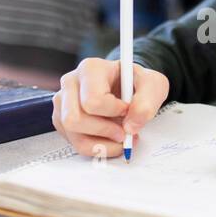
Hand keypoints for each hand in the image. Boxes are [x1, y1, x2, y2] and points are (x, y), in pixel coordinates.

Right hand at [51, 57, 170, 157]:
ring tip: (119, 138)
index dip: (114, 112)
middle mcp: (71, 82)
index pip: (92, 100)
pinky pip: (74, 143)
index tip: (127, 109)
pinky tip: (109, 139)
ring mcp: (62, 101)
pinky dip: (96, 147)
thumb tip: (130, 127)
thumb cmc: (137, 83)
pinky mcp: (62, 119)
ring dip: (101, 143)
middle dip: (104, 132)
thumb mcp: (153, 85)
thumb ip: (147, 103)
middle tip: (124, 132)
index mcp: (91, 69)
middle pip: (74, 119)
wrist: (129, 87)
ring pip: (73, 134)